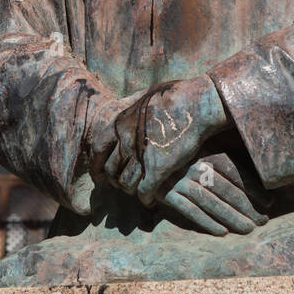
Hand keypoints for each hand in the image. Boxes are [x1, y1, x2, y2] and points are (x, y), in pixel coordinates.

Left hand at [101, 76, 229, 203]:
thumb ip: (129, 103)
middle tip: (121, 185)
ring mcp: (140, 156)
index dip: (97, 166)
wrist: (196, 104)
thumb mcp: (144, 94)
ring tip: (138, 191)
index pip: (97, 150)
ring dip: (131, 190)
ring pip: (126, 183)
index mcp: (120, 123)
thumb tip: (122, 104)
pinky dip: (146, 198)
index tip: (100, 176)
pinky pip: (144, 191)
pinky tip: (151, 200)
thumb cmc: (174, 95)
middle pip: (111, 170)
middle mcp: (125, 141)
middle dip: (115, 181)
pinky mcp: (158, 168)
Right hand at [159, 153, 268, 236]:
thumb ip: (226, 154)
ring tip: (248, 229)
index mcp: (208, 153)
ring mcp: (181, 181)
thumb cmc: (185, 155)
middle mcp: (196, 167)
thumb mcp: (205, 147)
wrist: (148, 160)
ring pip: (211, 203)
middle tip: (262, 221)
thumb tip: (257, 163)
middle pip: (226, 190)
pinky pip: (190, 211)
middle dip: (247, 207)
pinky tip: (222, 233)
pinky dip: (206, 222)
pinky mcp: (167, 195)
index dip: (254, 189)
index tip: (269, 203)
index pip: (236, 173)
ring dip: (231, 218)